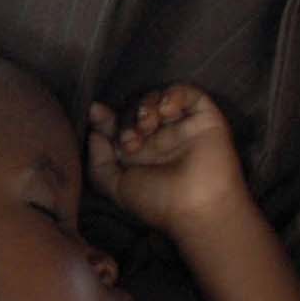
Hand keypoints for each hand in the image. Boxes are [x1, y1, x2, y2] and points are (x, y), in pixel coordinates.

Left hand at [85, 85, 249, 237]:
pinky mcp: (205, 118)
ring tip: (148, 125)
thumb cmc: (158, 202)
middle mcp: (160, 139)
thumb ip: (98, 162)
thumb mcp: (116, 187)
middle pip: (135, 110)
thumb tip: (94, 133)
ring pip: (159, 98)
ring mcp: (182, 127)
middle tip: (130, 139)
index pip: (119, 125)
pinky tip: (167, 111)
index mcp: (140, 154)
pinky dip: (173, 94)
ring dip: (147, 105)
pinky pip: (189, 93)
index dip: (106, 118)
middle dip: (127, 118)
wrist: (197, 206)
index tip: (96, 112)